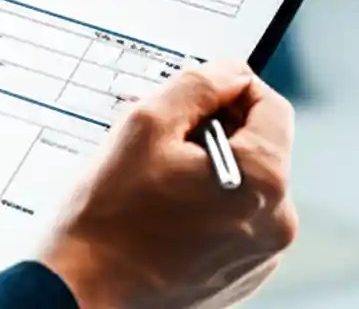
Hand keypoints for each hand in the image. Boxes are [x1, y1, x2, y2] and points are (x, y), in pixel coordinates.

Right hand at [39, 61, 297, 308]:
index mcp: (263, 181)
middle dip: (215, 131)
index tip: (196, 94)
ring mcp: (260, 254)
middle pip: (258, 145)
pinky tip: (164, 212)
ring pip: (244, 182)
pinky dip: (207, 205)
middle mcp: (275, 222)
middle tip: (163, 140)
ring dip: (209, 168)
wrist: (83, 292)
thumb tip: (229, 72)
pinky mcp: (240, 273)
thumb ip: (197, 85)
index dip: (232, 87)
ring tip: (157, 181)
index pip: (270, 105)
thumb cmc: (108, 218)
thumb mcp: (146, 124)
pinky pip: (235, 218)